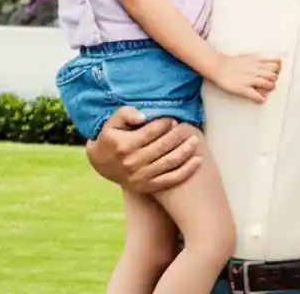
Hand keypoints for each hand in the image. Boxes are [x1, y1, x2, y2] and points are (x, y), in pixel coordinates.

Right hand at [85, 107, 200, 192]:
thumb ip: (126, 113)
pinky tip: (198, 160)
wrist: (101, 163)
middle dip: (178, 135)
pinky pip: (171, 179)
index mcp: (124, 145)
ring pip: (169, 162)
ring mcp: (140, 177)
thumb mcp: (112, 122)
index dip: (165, 123)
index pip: (151, 132)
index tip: (172, 119)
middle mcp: (132, 162)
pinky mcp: (147, 187)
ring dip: (186, 151)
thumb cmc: (111, 137)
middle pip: (163, 146)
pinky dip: (187, 170)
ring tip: (195, 140)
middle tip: (187, 128)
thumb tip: (143, 116)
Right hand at [211, 54, 281, 102]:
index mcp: (257, 62)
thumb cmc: (233, 62)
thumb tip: (275, 62)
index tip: (276, 73)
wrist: (218, 66)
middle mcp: (255, 70)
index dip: (278, 70)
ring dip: (269, 88)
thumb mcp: (250, 57)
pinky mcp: (242, 88)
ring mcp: (249, 79)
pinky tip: (260, 99)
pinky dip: (261, 99)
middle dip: (274, 80)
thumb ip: (262, 61)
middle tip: (270, 83)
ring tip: (265, 90)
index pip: (276, 65)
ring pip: (268, 84)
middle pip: (274, 75)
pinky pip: (256, 95)